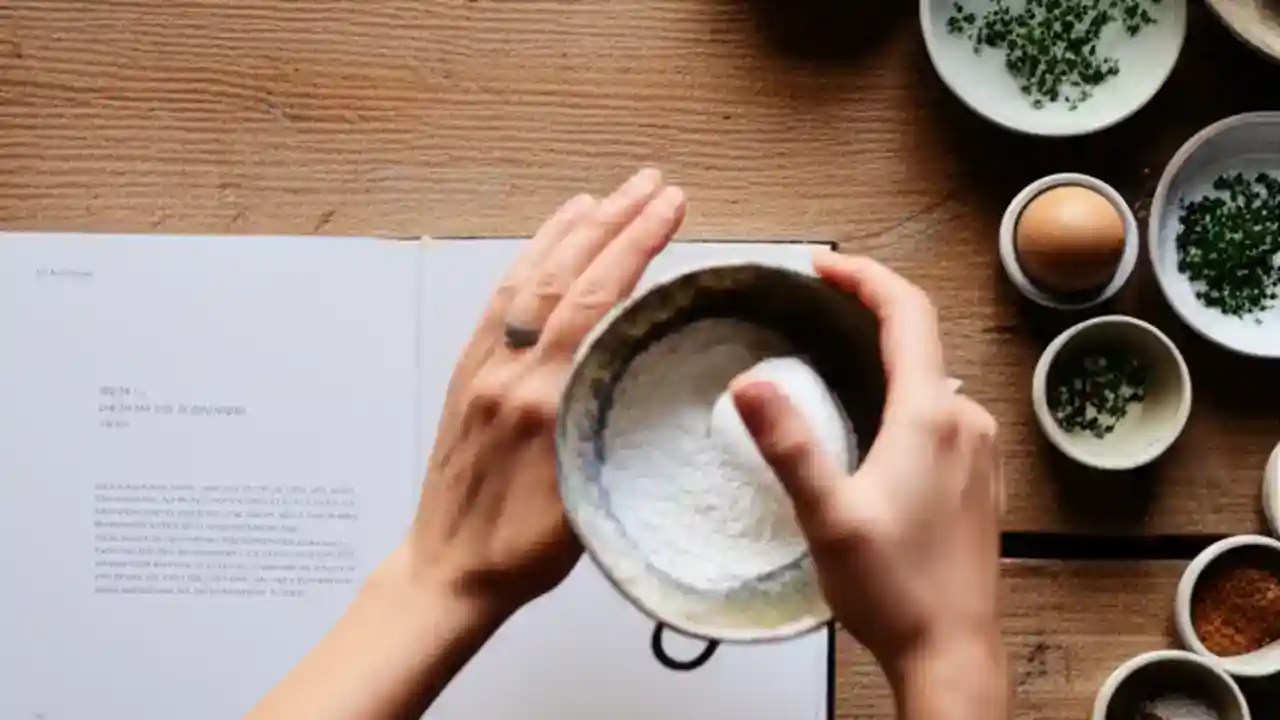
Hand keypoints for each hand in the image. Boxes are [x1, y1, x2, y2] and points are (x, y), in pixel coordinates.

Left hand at [250, 171, 686, 719]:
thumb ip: (614, 429)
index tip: (670, 206)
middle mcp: (509, 372)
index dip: (635, 246)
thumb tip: (651, 366)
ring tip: (607, 195)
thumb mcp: (590, 500)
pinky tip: (550, 242)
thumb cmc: (524, 551)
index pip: (596, 302)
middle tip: (654, 183)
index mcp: (544, 402)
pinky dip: (529, 260)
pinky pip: (500, 301)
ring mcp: (483, 367)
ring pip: (529, 278)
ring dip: (571, 230)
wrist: (448, 570)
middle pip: (565, 276)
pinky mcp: (467, 373)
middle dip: (614, 221)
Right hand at [731, 252, 1005, 716]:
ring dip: (885, 357)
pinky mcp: (977, 477)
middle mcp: (964, 421)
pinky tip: (872, 421)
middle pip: (919, 337)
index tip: (824, 265)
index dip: (864, 276)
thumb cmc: (895, 590)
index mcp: (929, 416)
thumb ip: (788, 444)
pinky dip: (904, 394)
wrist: (951, 652)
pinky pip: (940, 413)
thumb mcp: (827, 515)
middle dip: (869, 310)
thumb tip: (750, 384)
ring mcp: (976, 450)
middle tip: (818, 301)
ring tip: (834, 356)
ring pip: (929, 378)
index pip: (906, 312)